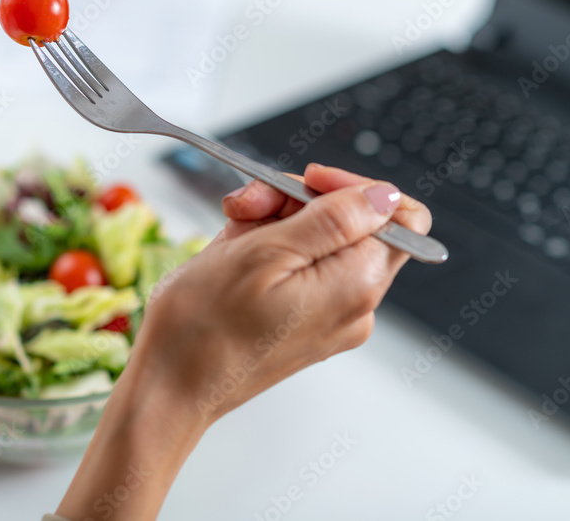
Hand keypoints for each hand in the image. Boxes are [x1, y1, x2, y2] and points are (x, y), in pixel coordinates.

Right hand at [56, 163, 431, 520]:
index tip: (306, 182)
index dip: (354, 187)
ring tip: (232, 233)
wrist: (170, 387)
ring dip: (277, 222)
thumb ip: (333, 219)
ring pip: (324, 241)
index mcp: (356, 285)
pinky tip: (235, 256)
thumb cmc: (203, 325)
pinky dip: (272, 249)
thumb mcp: (264, 252)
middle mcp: (356, 305)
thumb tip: (384, 195)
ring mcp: (333, 318)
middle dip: (300, 201)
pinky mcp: (308, 324)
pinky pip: (304, 268)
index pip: (399, 213)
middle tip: (248, 207)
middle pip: (356, 224)